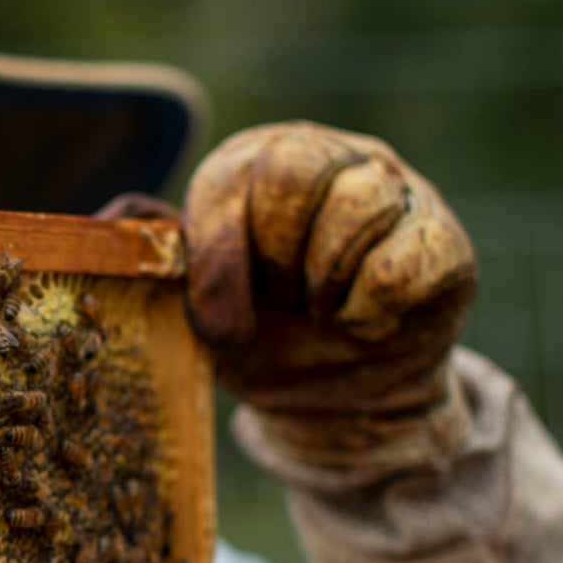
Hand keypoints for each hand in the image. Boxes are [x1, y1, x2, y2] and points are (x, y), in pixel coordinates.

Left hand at [183, 122, 476, 464]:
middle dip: (277, 260)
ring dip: (325, 286)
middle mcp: (330, 156)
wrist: (335, 405)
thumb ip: (156, 259)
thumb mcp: (197, 307)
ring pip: (360, 207)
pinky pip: (407, 258)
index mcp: (258, 161)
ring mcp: (395, 189)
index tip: (222, 315)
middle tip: (281, 303)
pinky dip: (374, 309)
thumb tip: (118, 215)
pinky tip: (364, 323)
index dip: (221, 250)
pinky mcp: (444, 237)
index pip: (235, 173)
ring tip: (321, 312)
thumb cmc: (261, 341)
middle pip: (298, 171)